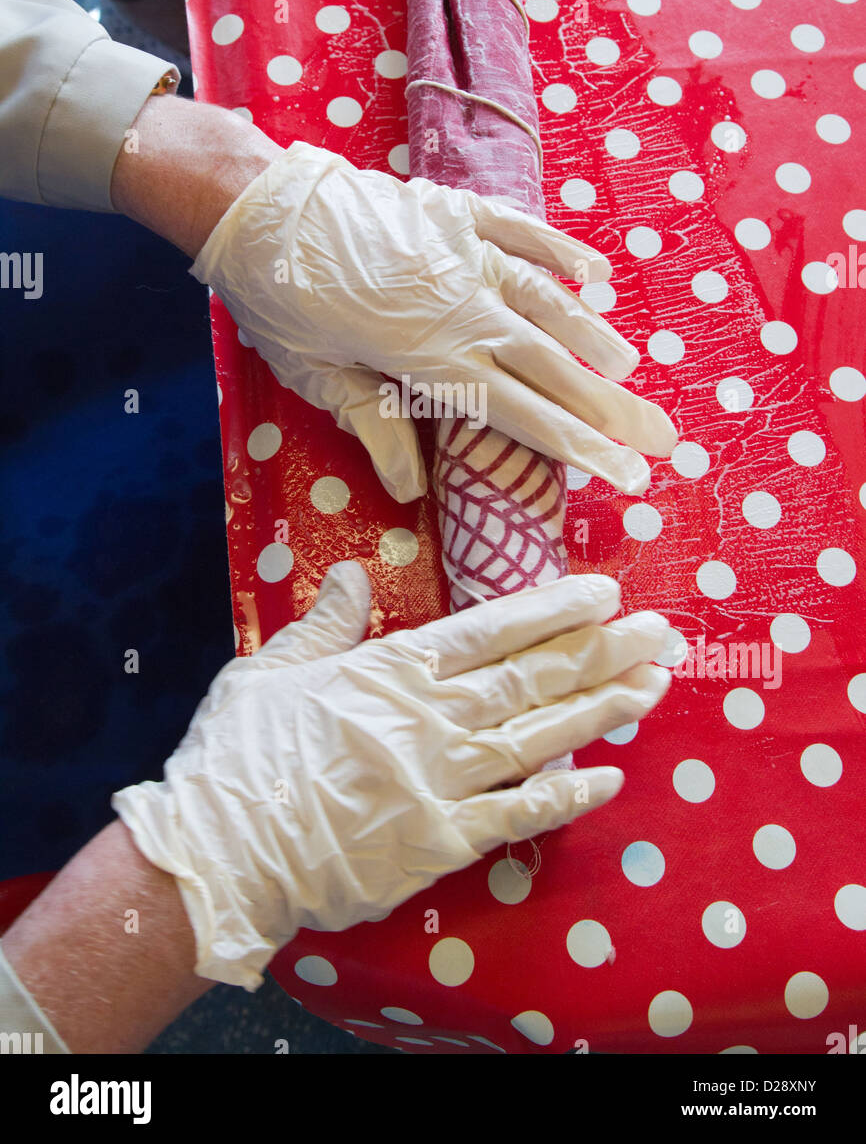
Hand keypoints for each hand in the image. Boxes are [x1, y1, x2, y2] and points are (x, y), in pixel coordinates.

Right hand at [112, 563, 671, 989]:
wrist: (221, 852)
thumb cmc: (238, 756)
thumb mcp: (269, 670)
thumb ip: (323, 624)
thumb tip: (351, 575)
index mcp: (391, 670)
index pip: (490, 629)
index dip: (551, 609)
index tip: (603, 594)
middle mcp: (431, 718)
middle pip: (532, 678)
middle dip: (600, 652)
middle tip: (660, 632)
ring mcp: (442, 781)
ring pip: (539, 737)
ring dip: (600, 710)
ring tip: (653, 686)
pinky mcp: (442, 842)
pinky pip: (517, 816)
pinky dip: (565, 797)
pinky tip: (610, 778)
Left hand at [189, 141, 676, 499]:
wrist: (255, 205)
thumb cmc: (278, 301)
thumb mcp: (318, 377)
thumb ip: (374, 424)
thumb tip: (414, 490)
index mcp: (431, 356)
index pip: (524, 414)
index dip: (581, 448)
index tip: (629, 475)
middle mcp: (463, 304)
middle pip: (554, 364)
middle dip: (612, 406)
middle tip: (663, 436)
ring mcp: (463, 250)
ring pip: (547, 300)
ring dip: (593, 336)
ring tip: (632, 369)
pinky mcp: (453, 210)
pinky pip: (520, 230)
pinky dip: (558, 250)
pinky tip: (593, 273)